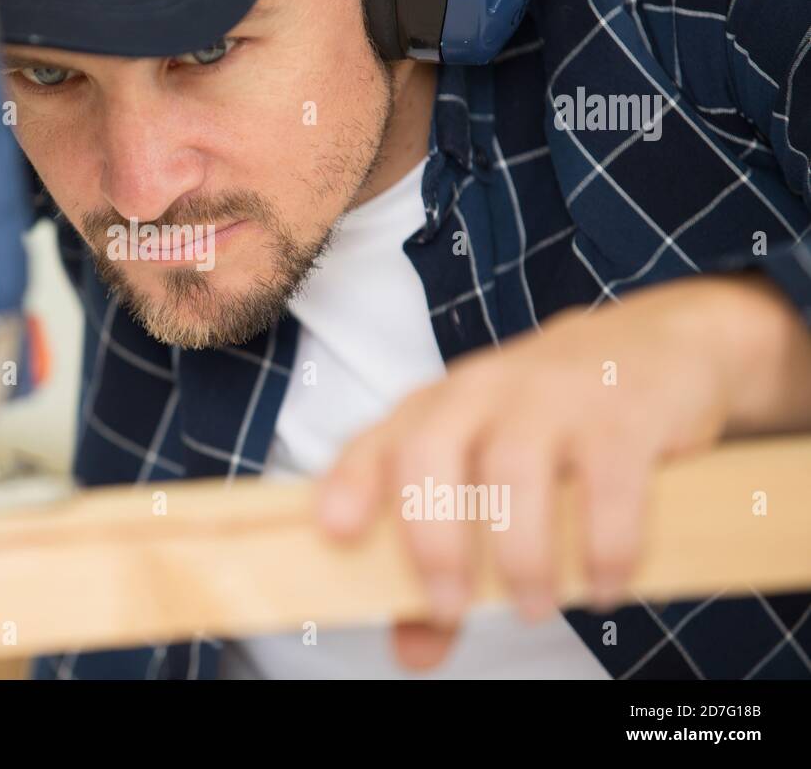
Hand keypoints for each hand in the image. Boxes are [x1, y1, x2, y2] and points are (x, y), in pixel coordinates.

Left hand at [316, 273, 810, 669]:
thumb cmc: (551, 425)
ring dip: (519, 552)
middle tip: (451, 607)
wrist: (657, 342)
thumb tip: (413, 651)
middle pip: (429, 453)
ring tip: (533, 606)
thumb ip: (448, 564)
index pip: (377, 442)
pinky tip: (606, 586)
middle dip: (432, 539)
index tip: (337, 533)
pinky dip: (605, 546)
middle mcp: (482, 391)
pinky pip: (608, 484)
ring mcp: (551, 394)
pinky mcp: (624, 411)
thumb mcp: (491, 475)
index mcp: (436, 408)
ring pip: (513, 469)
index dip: (350, 485)